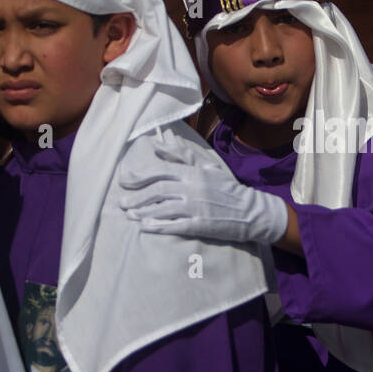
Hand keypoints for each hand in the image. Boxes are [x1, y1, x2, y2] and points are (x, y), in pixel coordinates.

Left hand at [118, 148, 288, 245]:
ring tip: (130, 215)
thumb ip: (183, 155)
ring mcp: (197, 207)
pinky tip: (145, 227)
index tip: (124, 180)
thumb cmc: (227, 188)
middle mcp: (193, 188)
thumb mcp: (207, 167)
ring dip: (143, 212)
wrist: (250, 211)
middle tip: (122, 203)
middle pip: (157, 191)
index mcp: (193, 173)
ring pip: (163, 209)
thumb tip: (159, 144)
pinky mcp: (200, 225)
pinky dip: (158, 226)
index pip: (161, 171)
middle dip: (136, 197)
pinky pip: (175, 226)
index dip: (139, 175)